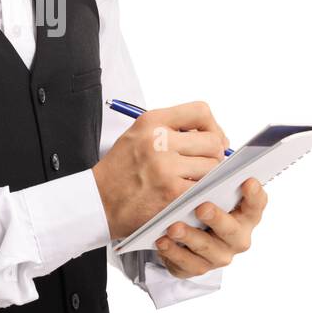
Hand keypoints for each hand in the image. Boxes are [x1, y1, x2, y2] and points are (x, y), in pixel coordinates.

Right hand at [91, 101, 230, 241]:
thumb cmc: (120, 170)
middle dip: (213, 154)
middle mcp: (158, 140)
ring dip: (207, 175)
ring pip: (212, 166)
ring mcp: (166, 167)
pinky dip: (200, 192)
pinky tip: (187, 194)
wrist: (98, 201)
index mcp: (151, 121)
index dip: (212, 126)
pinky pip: (204, 187)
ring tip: (190, 180)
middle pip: (212, 141)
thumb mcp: (139, 135)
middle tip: (203, 164)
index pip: (200, 112)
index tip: (210, 137)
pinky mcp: (172, 192)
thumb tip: (213, 135)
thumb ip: (172, 130)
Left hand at [153, 177, 267, 277]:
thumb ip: (214, 174)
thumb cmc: (201, 205)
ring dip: (190, 237)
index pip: (257, 204)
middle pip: (232, 230)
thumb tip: (217, 146)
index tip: (248, 181)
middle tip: (202, 207)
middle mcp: (237, 237)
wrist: (184, 238)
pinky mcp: (197, 267)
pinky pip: (186, 264)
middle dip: (217, 218)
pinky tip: (162, 241)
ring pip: (207, 248)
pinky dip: (173, 252)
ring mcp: (218, 255)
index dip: (255, 194)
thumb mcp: (209, 190)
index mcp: (245, 215)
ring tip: (174, 226)